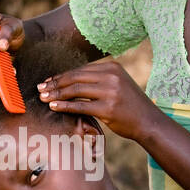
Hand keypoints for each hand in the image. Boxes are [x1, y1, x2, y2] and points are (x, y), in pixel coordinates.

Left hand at [37, 60, 156, 140]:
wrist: (149, 122)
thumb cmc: (130, 106)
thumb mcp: (118, 85)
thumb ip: (99, 80)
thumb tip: (71, 81)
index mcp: (112, 67)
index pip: (80, 70)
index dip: (62, 76)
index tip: (48, 82)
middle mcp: (111, 76)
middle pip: (75, 78)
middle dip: (55, 84)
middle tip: (40, 89)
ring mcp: (110, 92)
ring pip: (75, 90)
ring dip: (56, 94)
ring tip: (43, 98)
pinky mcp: (108, 108)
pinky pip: (80, 106)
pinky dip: (64, 106)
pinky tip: (53, 107)